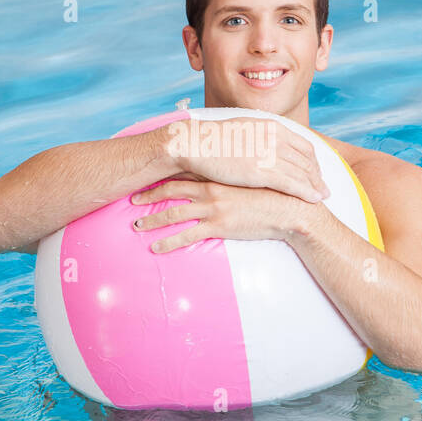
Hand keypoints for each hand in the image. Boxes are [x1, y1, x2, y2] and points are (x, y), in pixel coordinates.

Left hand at [130, 179, 311, 251]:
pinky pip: (186, 236)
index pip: (183, 171)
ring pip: (173, 213)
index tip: (148, 176)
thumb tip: (225, 175)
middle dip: (149, 195)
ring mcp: (213, 208)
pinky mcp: (218, 227)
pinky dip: (168, 243)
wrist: (289, 210)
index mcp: (217, 176)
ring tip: (137, 227)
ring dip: (152, 220)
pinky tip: (156, 248)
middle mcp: (211, 189)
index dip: (164, 174)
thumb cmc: (273, 194)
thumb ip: (234, 176)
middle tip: (132, 199)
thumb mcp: (252, 178)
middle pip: (171, 190)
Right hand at [165, 116, 329, 202]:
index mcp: (271, 127)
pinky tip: (315, 200)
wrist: (196, 144)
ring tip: (323, 196)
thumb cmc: (213, 140)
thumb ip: (259, 137)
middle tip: (324, 187)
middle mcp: (275, 138)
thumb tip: (264, 144)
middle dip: (317, 174)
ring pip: (303, 172)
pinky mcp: (262, 172)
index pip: (303, 144)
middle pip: (307, 159)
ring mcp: (270, 154)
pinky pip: (293, 183)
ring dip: (316, 185)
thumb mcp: (243, 130)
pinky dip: (307, 192)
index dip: (312, 160)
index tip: (315, 171)